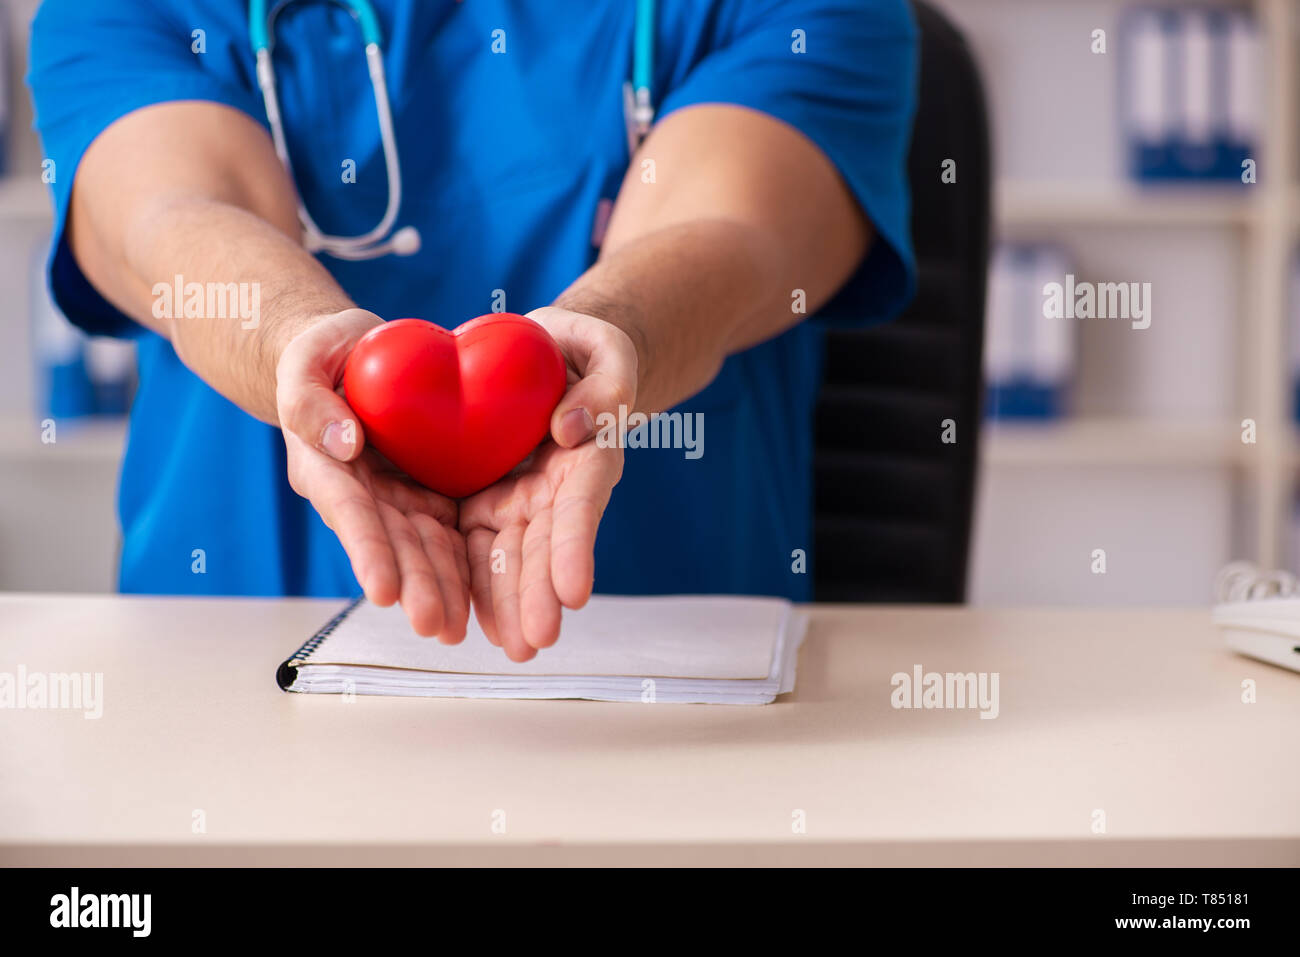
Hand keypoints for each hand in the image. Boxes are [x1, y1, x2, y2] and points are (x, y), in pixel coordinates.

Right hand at [276, 309, 470, 640]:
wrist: (352, 358)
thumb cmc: (323, 355)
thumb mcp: (307, 361)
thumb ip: (311, 402)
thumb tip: (342, 443)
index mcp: (325, 467)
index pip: (350, 512)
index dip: (368, 551)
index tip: (384, 590)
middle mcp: (361, 496)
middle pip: (390, 545)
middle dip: (414, 586)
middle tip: (437, 626)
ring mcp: (396, 501)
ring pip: (423, 549)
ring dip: (441, 590)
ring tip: (459, 630)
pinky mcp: (428, 496)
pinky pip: (451, 532)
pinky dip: (465, 566)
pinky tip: (485, 601)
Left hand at [458, 306, 636, 660]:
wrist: (547, 356)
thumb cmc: (583, 347)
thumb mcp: (604, 348)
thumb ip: (604, 384)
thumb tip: (570, 430)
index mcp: (589, 457)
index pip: (581, 506)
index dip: (576, 549)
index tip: (573, 593)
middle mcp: (556, 491)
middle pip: (546, 547)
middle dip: (538, 596)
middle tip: (534, 642)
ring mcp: (519, 501)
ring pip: (509, 558)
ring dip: (508, 604)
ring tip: (508, 649)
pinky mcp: (484, 503)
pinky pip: (472, 545)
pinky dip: (470, 582)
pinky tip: (462, 618)